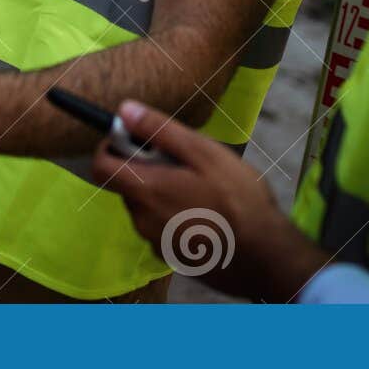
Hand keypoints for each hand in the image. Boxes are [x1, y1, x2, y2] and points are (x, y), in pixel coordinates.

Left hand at [92, 101, 329, 301]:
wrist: (267, 257)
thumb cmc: (238, 198)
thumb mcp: (203, 153)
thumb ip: (160, 130)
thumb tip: (123, 110)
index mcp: (145, 191)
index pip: (101, 166)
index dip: (110, 146)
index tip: (133, 138)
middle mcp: (141, 220)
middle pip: (127, 185)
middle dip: (147, 169)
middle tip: (185, 162)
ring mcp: (156, 243)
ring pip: (147, 206)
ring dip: (163, 191)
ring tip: (202, 188)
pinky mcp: (172, 257)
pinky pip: (161, 227)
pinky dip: (174, 215)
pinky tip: (206, 213)